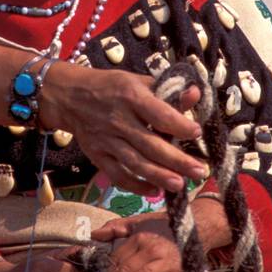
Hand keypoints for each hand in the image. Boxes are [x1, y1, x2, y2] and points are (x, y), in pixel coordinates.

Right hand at [38, 62, 206, 194]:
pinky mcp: (97, 155)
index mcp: (131, 97)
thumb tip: (195, 95)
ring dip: (159, 176)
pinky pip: (117, 174)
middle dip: (177, 161)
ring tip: (180, 185)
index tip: (197, 133)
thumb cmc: (112, 87)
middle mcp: (119, 120)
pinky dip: (135, 185)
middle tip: (201, 171)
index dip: (180, 125)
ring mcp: (106, 140)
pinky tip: (154, 191)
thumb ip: (167, 90)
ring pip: (135, 163)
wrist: (70, 96)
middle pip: (151, 145)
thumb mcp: (138, 81)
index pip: (160, 115)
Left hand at [92, 211, 188, 271]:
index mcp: (141, 238)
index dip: (107, 269)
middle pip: (129, 267)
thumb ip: (114, 228)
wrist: (189, 225)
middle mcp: (153, 249)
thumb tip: (93, 235)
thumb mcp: (136, 223)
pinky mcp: (181, 271)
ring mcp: (168, 261)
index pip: (119, 256)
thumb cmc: (158, 227)